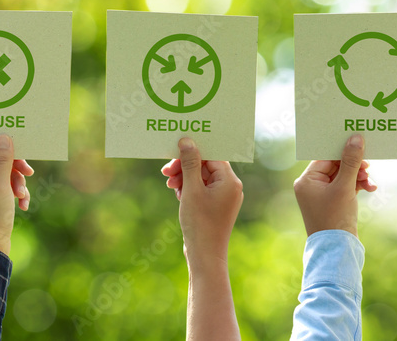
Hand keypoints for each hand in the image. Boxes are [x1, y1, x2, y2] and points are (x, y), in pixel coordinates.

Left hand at [0, 134, 33, 254]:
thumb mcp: (2, 186)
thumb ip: (4, 161)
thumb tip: (3, 138)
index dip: (6, 151)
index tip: (23, 152)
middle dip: (15, 170)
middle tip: (29, 172)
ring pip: (5, 175)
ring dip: (18, 184)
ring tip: (23, 196)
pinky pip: (6, 187)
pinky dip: (16, 193)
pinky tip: (23, 204)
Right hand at [161, 138, 242, 264]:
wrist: (205, 255)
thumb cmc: (200, 222)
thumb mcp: (191, 189)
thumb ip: (190, 164)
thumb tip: (188, 141)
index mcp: (230, 180)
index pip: (212, 156)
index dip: (192, 153)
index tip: (174, 154)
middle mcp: (231, 187)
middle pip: (206, 166)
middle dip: (185, 167)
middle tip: (166, 172)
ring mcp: (224, 197)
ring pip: (202, 178)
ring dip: (185, 178)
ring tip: (170, 185)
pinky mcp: (216, 206)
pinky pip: (202, 190)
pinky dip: (189, 189)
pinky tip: (178, 194)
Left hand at [293, 134, 376, 236]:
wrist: (338, 251)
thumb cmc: (335, 218)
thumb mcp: (344, 187)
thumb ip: (351, 161)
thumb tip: (355, 138)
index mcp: (307, 180)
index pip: (325, 156)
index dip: (342, 150)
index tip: (359, 144)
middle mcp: (312, 186)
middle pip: (336, 165)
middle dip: (354, 166)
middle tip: (368, 166)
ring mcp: (323, 194)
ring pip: (344, 175)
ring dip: (359, 176)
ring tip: (370, 181)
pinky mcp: (334, 202)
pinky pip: (347, 186)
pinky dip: (358, 185)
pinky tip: (371, 188)